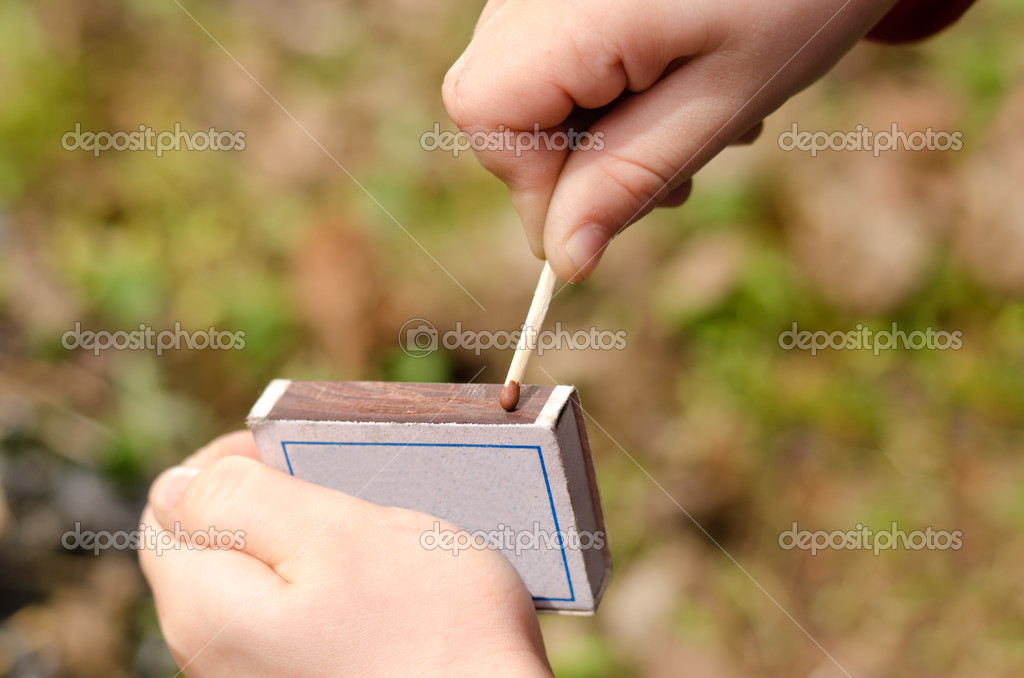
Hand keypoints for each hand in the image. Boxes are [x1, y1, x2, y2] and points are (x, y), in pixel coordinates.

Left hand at [138, 432, 551, 676]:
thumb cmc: (431, 629)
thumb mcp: (338, 535)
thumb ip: (242, 503)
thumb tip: (175, 485)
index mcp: (206, 613)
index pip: (170, 507)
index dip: (228, 462)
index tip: (295, 449)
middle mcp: (218, 660)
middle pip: (219, 547)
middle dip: (276, 503)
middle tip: (349, 491)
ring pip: (265, 583)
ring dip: (315, 546)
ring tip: (380, 539)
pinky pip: (301, 620)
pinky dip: (336, 590)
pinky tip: (389, 591)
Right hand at [443, 0, 896, 280]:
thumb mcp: (723, 100)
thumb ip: (629, 177)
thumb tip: (562, 258)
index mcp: (573, 7)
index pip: (487, 115)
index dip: (536, 184)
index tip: (613, 211)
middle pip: (494, 98)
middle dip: (571, 157)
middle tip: (670, 172)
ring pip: (523, 76)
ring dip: (593, 123)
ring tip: (687, 115)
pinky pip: (552, 45)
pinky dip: (603, 82)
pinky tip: (671, 76)